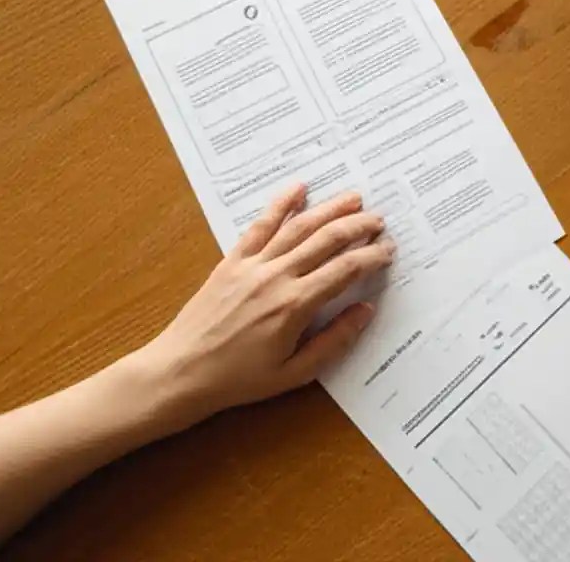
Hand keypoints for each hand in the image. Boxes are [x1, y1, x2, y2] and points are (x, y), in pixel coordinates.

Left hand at [133, 184, 394, 426]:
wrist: (182, 372)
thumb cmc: (239, 379)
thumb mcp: (294, 373)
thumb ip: (334, 341)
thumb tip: (365, 310)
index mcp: (295, 305)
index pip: (345, 270)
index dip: (372, 256)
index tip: (387, 249)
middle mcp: (276, 277)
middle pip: (326, 240)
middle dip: (357, 225)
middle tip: (378, 219)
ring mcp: (252, 265)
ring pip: (298, 226)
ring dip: (328, 209)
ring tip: (352, 198)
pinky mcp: (232, 262)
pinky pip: (260, 226)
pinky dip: (280, 204)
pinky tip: (298, 190)